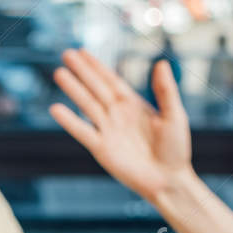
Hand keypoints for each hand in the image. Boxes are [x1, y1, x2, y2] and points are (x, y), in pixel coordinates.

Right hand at [51, 49, 194, 204]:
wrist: (168, 180)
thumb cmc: (176, 149)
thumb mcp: (174, 115)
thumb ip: (165, 90)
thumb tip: (160, 62)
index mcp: (133, 105)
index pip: (111, 80)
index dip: (97, 66)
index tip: (83, 52)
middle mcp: (118, 115)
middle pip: (96, 88)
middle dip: (82, 71)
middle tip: (66, 54)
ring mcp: (108, 131)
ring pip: (87, 105)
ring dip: (73, 89)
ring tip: (59, 73)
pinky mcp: (102, 149)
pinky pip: (83, 132)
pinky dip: (70, 121)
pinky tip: (56, 109)